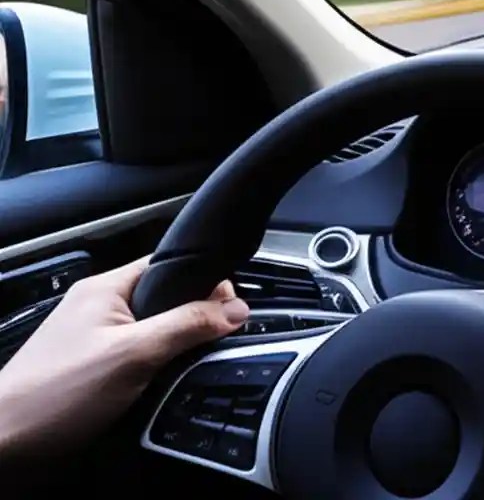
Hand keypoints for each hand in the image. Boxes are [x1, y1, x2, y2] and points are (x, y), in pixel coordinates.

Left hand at [0, 258, 248, 460]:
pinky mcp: (94, 367)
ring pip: (154, 330)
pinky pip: (139, 356)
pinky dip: (157, 368)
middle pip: (166, 299)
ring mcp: (94, 338)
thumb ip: (187, 326)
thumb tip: (236, 309)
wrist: (6, 441)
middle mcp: (99, 307)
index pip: (170, 265)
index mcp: (106, 288)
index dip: (206, 283)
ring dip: (175, 347)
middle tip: (209, 344)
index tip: (229, 311)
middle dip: (193, 319)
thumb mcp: (134, 354)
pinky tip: (162, 384)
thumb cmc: (55, 394)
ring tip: (186, 367)